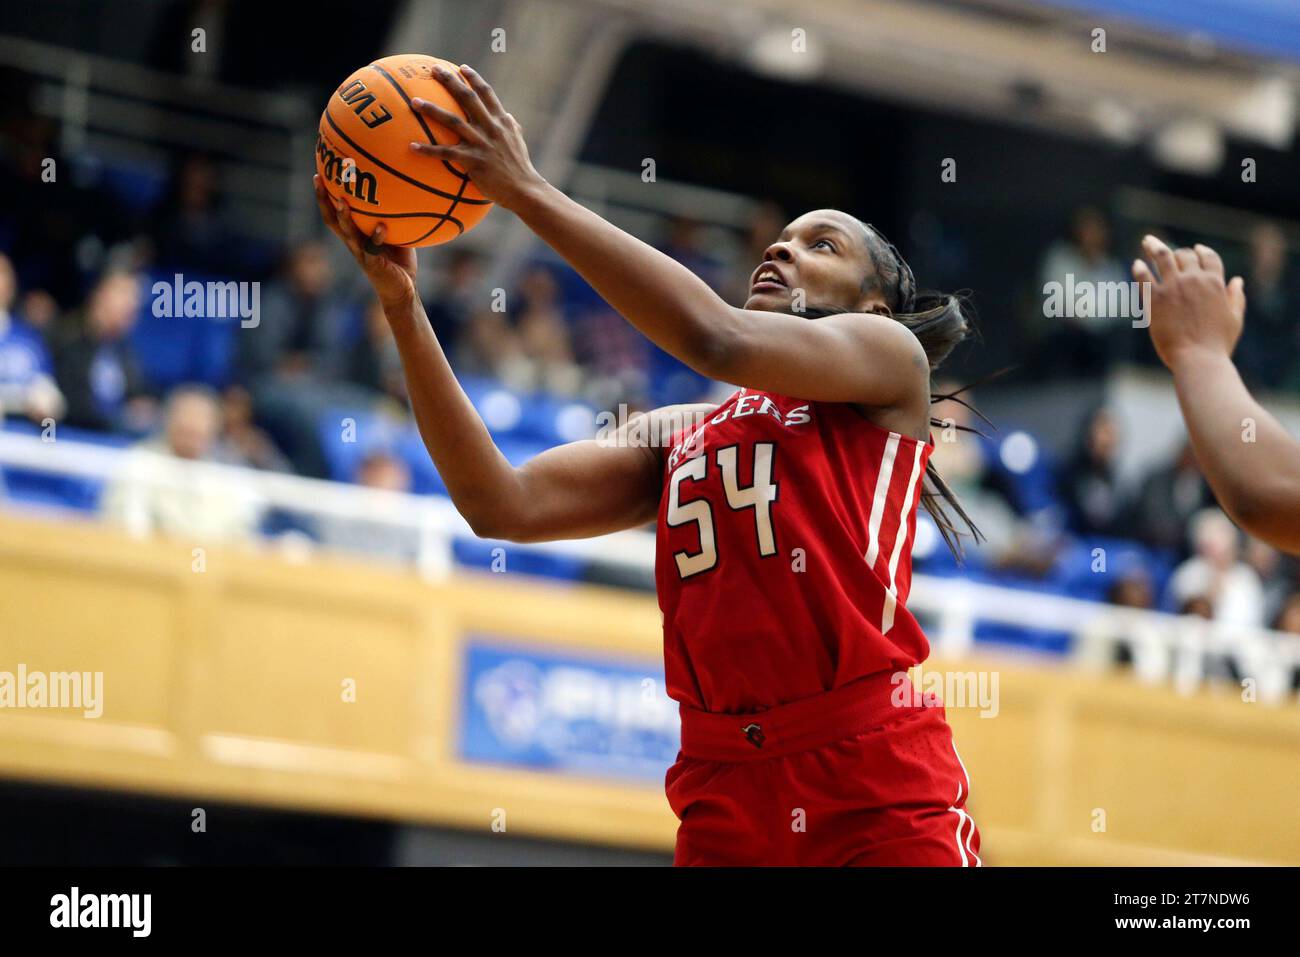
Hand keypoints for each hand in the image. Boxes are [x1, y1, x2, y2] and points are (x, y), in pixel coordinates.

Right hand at [314, 174, 417, 308]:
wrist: (402, 290)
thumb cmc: (400, 261)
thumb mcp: (397, 234)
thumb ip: (395, 217)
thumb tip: (405, 192)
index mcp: (355, 235)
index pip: (334, 212)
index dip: (324, 196)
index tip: (319, 174)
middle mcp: (353, 243)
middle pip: (331, 219)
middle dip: (323, 200)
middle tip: (319, 179)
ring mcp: (361, 254)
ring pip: (347, 233)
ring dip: (344, 217)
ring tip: (343, 201)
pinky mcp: (372, 264)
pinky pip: (372, 248)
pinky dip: (376, 237)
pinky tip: (382, 226)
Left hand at [407, 63, 545, 211]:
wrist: (525, 190)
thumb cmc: (521, 168)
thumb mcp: (519, 141)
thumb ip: (512, 126)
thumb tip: (507, 115)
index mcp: (502, 122)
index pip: (487, 93)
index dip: (474, 78)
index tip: (461, 67)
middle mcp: (491, 128)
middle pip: (467, 98)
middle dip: (450, 81)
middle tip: (434, 69)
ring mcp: (482, 144)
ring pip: (452, 122)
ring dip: (432, 110)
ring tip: (414, 102)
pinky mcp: (474, 162)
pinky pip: (446, 153)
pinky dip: (428, 150)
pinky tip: (412, 147)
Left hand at [1133, 235, 1246, 368]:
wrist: (1198, 359)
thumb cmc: (1218, 344)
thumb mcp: (1234, 319)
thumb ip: (1236, 298)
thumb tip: (1237, 280)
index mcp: (1216, 283)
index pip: (1209, 257)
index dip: (1202, 251)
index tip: (1196, 249)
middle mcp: (1194, 280)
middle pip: (1184, 256)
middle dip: (1177, 252)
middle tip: (1168, 250)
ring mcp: (1173, 287)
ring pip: (1163, 258)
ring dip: (1154, 247)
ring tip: (1147, 240)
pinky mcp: (1154, 299)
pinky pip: (1144, 278)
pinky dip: (1140, 269)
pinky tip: (1136, 264)